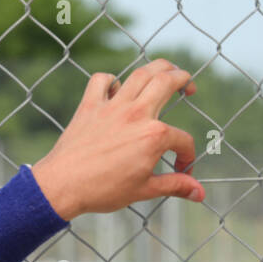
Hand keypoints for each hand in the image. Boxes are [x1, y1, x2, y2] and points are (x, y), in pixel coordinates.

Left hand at [31, 59, 203, 219]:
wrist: (62, 186)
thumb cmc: (103, 191)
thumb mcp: (144, 191)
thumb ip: (175, 186)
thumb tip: (200, 193)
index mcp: (154, 135)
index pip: (182, 140)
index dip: (187, 156)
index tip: (181, 168)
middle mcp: (136, 114)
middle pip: (168, 80)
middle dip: (184, 79)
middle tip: (189, 86)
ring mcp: (112, 107)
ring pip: (141, 73)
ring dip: (157, 68)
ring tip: (166, 72)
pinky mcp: (90, 106)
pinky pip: (101, 80)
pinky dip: (110, 80)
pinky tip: (116, 89)